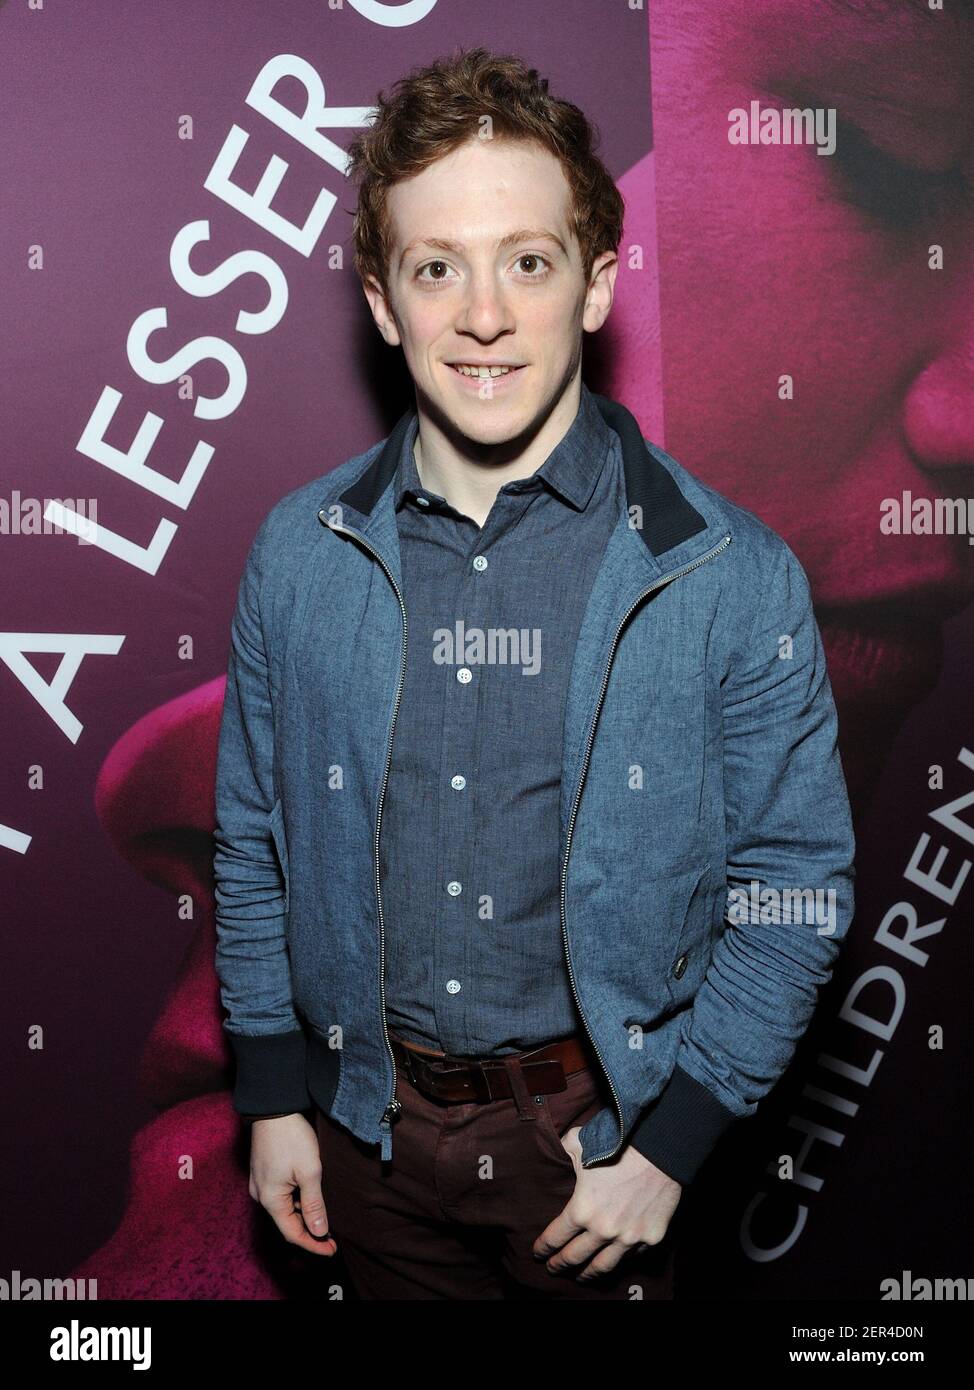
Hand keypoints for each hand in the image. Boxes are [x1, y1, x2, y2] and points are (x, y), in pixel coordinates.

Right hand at [249, 1112, 336, 1255]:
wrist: (274, 1106)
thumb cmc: (292, 1137)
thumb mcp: (310, 1172)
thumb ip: (313, 1205)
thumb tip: (320, 1232)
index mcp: (270, 1200)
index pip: (292, 1234)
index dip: (313, 1244)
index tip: (332, 1249)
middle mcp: (260, 1195)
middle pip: (287, 1222)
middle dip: (309, 1231)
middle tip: (333, 1236)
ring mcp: (259, 1183)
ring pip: (283, 1209)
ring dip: (303, 1215)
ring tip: (325, 1217)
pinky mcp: (262, 1172)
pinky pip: (280, 1195)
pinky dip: (295, 1201)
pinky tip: (310, 1197)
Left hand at [532, 1127, 681, 1280]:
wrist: (660, 1148)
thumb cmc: (617, 1142)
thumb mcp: (579, 1141)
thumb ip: (564, 1151)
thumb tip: (553, 1151)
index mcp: (582, 1209)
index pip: (555, 1237)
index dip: (543, 1247)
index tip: (538, 1252)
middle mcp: (603, 1229)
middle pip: (575, 1257)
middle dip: (559, 1264)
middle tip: (552, 1267)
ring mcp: (628, 1237)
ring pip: (602, 1265)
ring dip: (587, 1273)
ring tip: (580, 1276)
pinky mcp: (650, 1238)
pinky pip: (632, 1256)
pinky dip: (620, 1259)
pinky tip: (612, 1259)